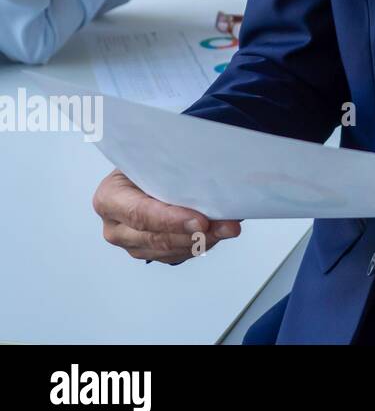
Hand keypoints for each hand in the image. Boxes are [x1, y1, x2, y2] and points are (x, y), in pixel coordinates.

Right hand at [93, 169, 240, 264]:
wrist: (144, 169)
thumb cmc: (147, 160)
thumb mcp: (151, 156)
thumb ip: (170, 165)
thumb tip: (210, 168)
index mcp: (109, 198)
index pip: (139, 214)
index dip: (171, 220)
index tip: (201, 221)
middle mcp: (115, 226)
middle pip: (156, 238)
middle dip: (196, 233)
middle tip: (228, 226)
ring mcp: (131, 243)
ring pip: (169, 250)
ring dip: (204, 240)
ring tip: (230, 227)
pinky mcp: (149, 251)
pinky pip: (177, 254)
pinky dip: (201, 244)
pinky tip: (219, 232)